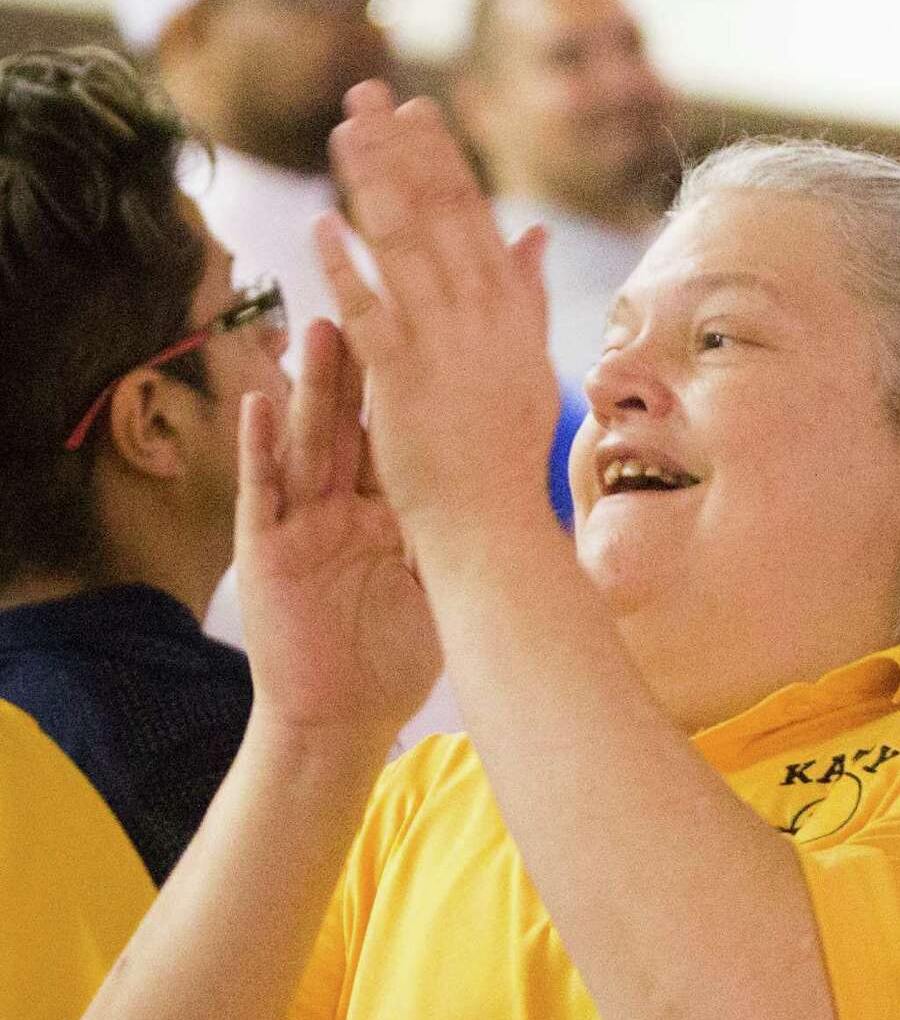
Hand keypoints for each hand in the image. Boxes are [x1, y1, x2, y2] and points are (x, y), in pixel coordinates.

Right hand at [236, 317, 441, 741]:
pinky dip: (259, 450)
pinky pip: (263, 493)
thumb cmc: (390, 657)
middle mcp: (341, 505)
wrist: (341, 720)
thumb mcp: (438, 586)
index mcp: (387, 509)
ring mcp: (302, 523)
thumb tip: (521, 501)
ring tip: (319, 328)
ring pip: (305, 442)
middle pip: (352, 422)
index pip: (397, 432)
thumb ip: (463, 536)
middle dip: (361, 364)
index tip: (432, 324)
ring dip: (310, 388)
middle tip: (379, 299)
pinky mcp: (268, 551)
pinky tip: (257, 404)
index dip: (409, 383)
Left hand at [315, 85, 562, 557]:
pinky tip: (321, 226)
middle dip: (401, 150)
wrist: (491, 522)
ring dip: (372, 184)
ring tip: (342, 133)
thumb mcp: (526, 361)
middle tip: (368, 94)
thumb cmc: (505, 451)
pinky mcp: (401, 380)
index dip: (442, 160)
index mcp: (509, 310)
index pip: (473, 218)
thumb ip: (523, 295)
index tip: (417, 112)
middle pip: (437, 215)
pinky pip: (369, 312)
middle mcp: (480, 316)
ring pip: (404, 248)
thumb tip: (531, 235)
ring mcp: (441, 345)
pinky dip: (346, 268)